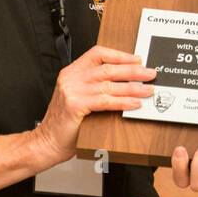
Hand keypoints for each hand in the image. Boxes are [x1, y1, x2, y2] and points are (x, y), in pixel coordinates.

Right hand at [36, 46, 154, 163]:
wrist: (47, 142)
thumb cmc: (66, 124)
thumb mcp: (80, 99)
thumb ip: (97, 88)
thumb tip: (127, 83)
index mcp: (72, 72)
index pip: (98, 54)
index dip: (120, 55)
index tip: (138, 60)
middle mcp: (70, 78)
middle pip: (107, 68)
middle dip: (132, 71)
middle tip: (150, 73)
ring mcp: (71, 90)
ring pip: (108, 84)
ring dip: (132, 87)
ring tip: (147, 90)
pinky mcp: (74, 105)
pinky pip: (105, 101)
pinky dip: (122, 102)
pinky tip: (134, 103)